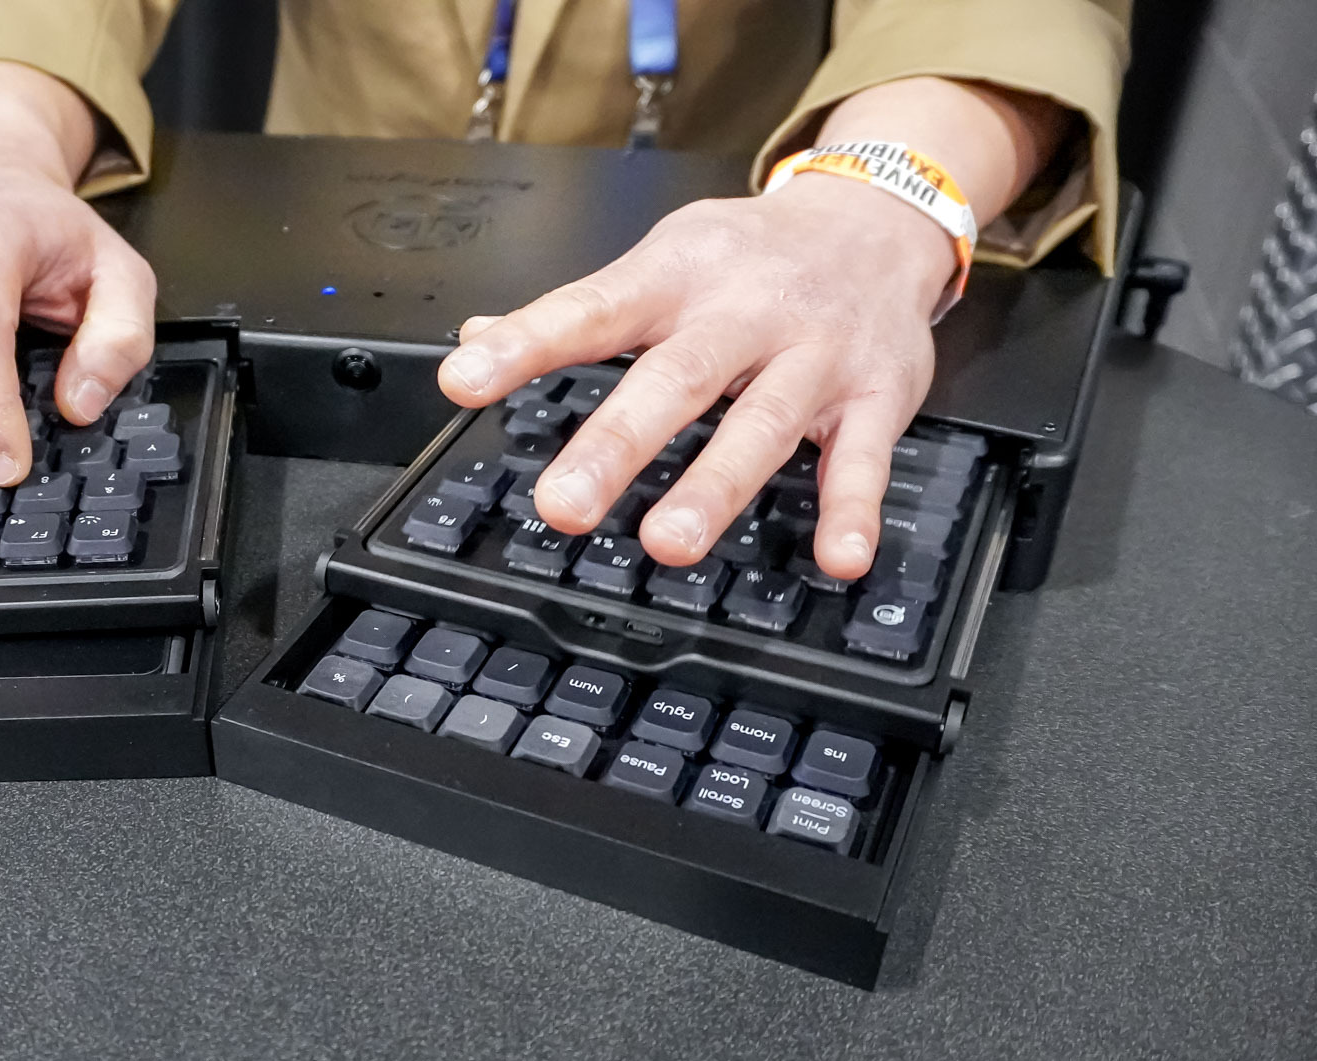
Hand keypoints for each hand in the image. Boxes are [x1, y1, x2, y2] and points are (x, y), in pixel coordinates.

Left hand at [437, 172, 955, 579]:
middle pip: (675, 380)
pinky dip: (853, 508)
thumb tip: (476, 336)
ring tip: (668, 543)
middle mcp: (743, 314)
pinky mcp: (876, 395)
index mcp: (675, 278)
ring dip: (715, 488)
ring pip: (761, 425)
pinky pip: (864, 458)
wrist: (879, 220)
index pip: (589, 310)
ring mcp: (813, 356)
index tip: (464, 379)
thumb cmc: (752, 254)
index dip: (523, 344)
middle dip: (616, 445)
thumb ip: (578, 310)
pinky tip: (838, 557)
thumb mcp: (661, 261)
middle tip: (562, 505)